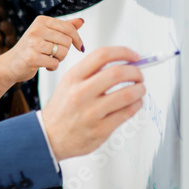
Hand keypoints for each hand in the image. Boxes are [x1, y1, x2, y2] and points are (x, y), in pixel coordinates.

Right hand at [1, 16, 84, 81]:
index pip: (68, 27)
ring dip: (59, 59)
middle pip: (67, 41)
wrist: (10, 64)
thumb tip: (81, 21)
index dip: (77, 39)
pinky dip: (52, 66)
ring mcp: (33, 43)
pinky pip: (55, 63)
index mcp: (41, 20)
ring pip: (62, 52)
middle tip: (54, 54)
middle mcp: (36, 29)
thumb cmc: (31, 48)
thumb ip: (64, 27)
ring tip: (49, 59)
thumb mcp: (46, 34)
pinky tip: (45, 65)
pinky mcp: (32, 57)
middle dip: (65, 50)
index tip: (80, 47)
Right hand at [40, 46, 144, 161]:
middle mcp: (80, 93)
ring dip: (139, 89)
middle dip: (136, 72)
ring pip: (127, 94)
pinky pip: (127, 113)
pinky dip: (136, 105)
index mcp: (73, 77)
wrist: (49, 136)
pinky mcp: (100, 129)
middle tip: (139, 75)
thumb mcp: (69, 83)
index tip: (134, 56)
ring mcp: (90, 112)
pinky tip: (134, 103)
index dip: (123, 52)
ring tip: (139, 89)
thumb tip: (124, 63)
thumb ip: (92, 73)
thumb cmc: (62, 109)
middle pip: (118, 73)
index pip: (102, 55)